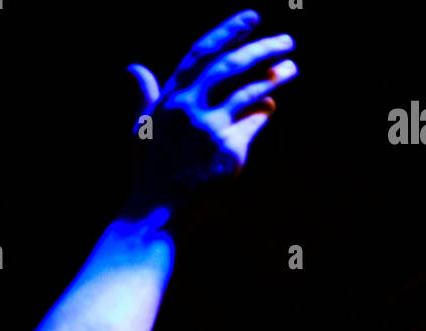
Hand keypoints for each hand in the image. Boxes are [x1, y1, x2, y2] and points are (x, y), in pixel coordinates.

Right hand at [123, 10, 296, 219]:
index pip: (202, 52)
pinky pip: (254, 123)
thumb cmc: (150, 173)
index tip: (253, 17)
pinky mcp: (230, 152)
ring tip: (291, 68)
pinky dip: (263, 111)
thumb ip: (144, 95)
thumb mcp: (141, 129)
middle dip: (263, 48)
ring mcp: (211, 130)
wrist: (157, 216)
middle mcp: (190, 109)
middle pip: (232, 66)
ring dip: (274, 77)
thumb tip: (134, 67)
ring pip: (250, 92)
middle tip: (287, 40)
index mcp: (170, 98)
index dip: (229, 31)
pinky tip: (271, 105)